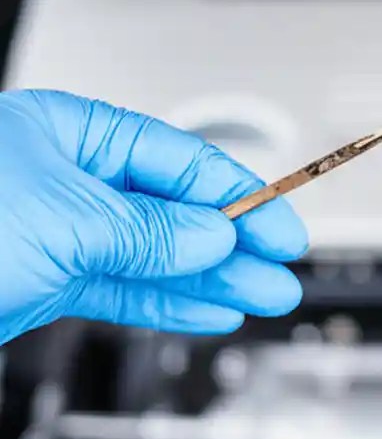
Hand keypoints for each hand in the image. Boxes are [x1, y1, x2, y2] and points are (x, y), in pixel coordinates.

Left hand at [0, 89, 307, 344]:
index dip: (238, 192)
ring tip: (262, 296)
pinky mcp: (44, 278)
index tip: (279, 223)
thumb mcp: (69, 220)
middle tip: (279, 267)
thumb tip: (214, 234)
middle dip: (232, 242)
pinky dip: (168, 300)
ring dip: (211, 278)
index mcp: (67, 131)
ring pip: (154, 253)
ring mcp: (55, 230)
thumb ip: (152, 229)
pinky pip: (123, 286)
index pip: (177, 156)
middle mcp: (65, 176)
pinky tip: (208, 307)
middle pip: (171, 207)